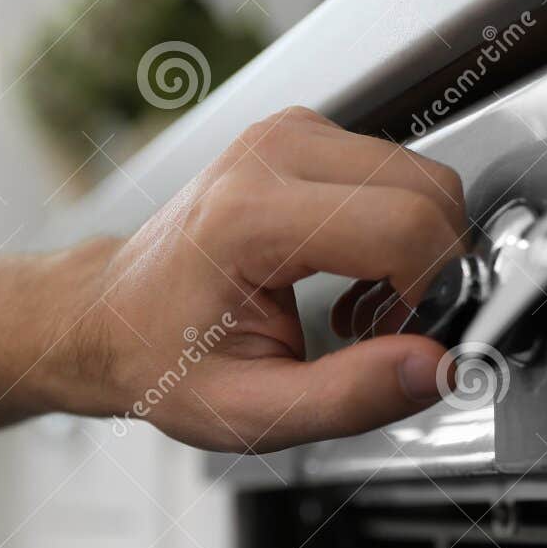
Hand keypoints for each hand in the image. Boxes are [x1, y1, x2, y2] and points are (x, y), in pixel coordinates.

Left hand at [82, 106, 467, 452]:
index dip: (434, 293)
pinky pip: (397, 174)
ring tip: (364, 313)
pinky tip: (357, 281)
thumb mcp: (251, 412)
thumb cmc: (163, 359)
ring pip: (422, 179)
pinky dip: (400, 233)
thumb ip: (350, 397)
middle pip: (427, 191)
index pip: (402, 227)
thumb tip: (436, 368)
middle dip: (435, 273)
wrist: (111, 317)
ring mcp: (290, 135)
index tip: (410, 342)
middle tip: (388, 335)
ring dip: (420, 255)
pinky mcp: (305, 137)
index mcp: (249, 216)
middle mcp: (272, 154)